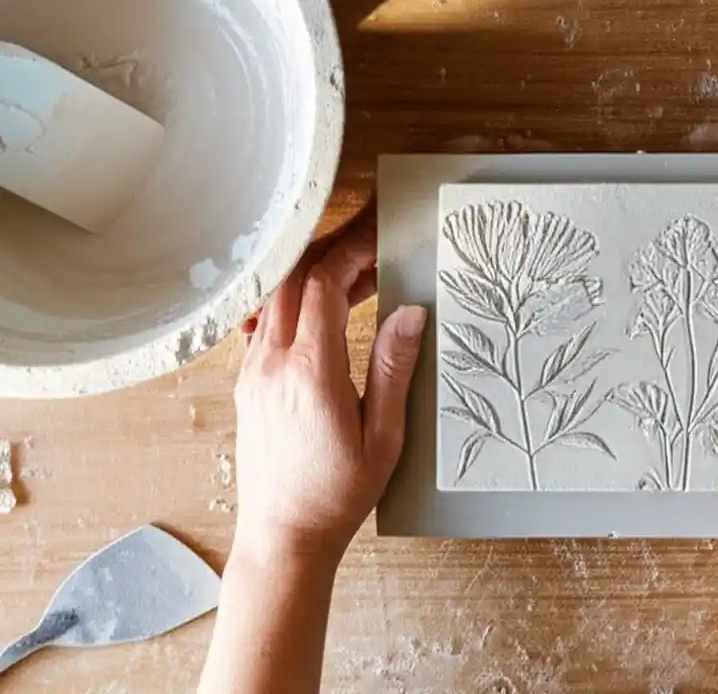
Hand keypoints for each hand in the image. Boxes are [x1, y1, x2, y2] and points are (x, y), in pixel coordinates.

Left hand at [233, 213, 427, 565]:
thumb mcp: (383, 436)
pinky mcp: (248, 387)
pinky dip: (297, 306)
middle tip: (373, 247)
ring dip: (314, 279)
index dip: (351, 252)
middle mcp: (271, 365)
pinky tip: (328, 316)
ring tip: (361, 280)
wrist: (284, 536)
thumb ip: (394, 369)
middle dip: (333, 253)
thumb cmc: (337, 495)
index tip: (380, 240)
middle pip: (293, 281)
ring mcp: (253, 375)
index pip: (322, 285)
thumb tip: (410, 314)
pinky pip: (267, 326)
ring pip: (277, 300)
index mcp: (310, 372)